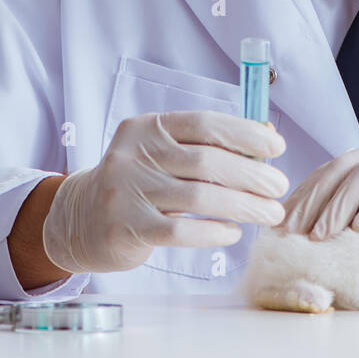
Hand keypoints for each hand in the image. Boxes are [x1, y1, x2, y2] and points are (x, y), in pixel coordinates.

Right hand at [42, 110, 287, 273]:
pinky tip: (233, 233)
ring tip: (270, 214)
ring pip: (200, 198)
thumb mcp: (161, 153)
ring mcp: (128, 191)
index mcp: (148, 128)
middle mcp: (135, 155)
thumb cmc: (138, 183)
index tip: (276, 147)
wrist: (79, 219)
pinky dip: (214, 232)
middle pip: (207, 162)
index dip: (245, 134)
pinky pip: (181, 231)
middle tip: (279, 188)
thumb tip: (266, 142)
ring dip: (244, 206)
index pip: (205, 124)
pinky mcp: (126, 227)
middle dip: (252, 175)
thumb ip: (204, 146)